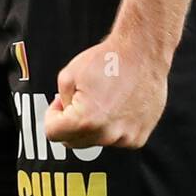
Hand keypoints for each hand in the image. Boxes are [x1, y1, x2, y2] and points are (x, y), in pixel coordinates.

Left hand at [43, 34, 169, 149]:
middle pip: (74, 141)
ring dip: (94, 126)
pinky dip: (113, 126)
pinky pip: (116, 139)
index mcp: (85, 120)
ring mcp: (124, 138)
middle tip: (80, 100)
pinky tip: (118, 106)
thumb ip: (61, 101)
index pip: (53, 134)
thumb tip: (65, 114)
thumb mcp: (68, 75)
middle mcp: (106, 134)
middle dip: (71, 123)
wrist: (142, 53)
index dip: (52, 115)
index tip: (60, 105)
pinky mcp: (138, 137)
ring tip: (103, 99)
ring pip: (95, 140)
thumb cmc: (109, 60)